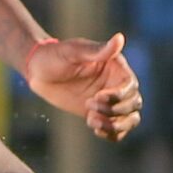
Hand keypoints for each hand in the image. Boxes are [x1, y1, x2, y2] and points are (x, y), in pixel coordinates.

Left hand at [26, 33, 144, 141]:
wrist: (38, 71)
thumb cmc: (55, 56)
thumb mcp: (74, 51)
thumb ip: (98, 50)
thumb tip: (119, 38)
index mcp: (116, 67)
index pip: (130, 85)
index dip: (118, 95)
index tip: (97, 97)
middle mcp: (116, 84)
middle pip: (134, 103)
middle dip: (115, 110)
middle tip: (88, 105)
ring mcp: (109, 101)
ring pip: (130, 119)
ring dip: (116, 125)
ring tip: (92, 121)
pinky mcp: (100, 114)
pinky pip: (117, 130)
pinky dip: (111, 133)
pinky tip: (94, 128)